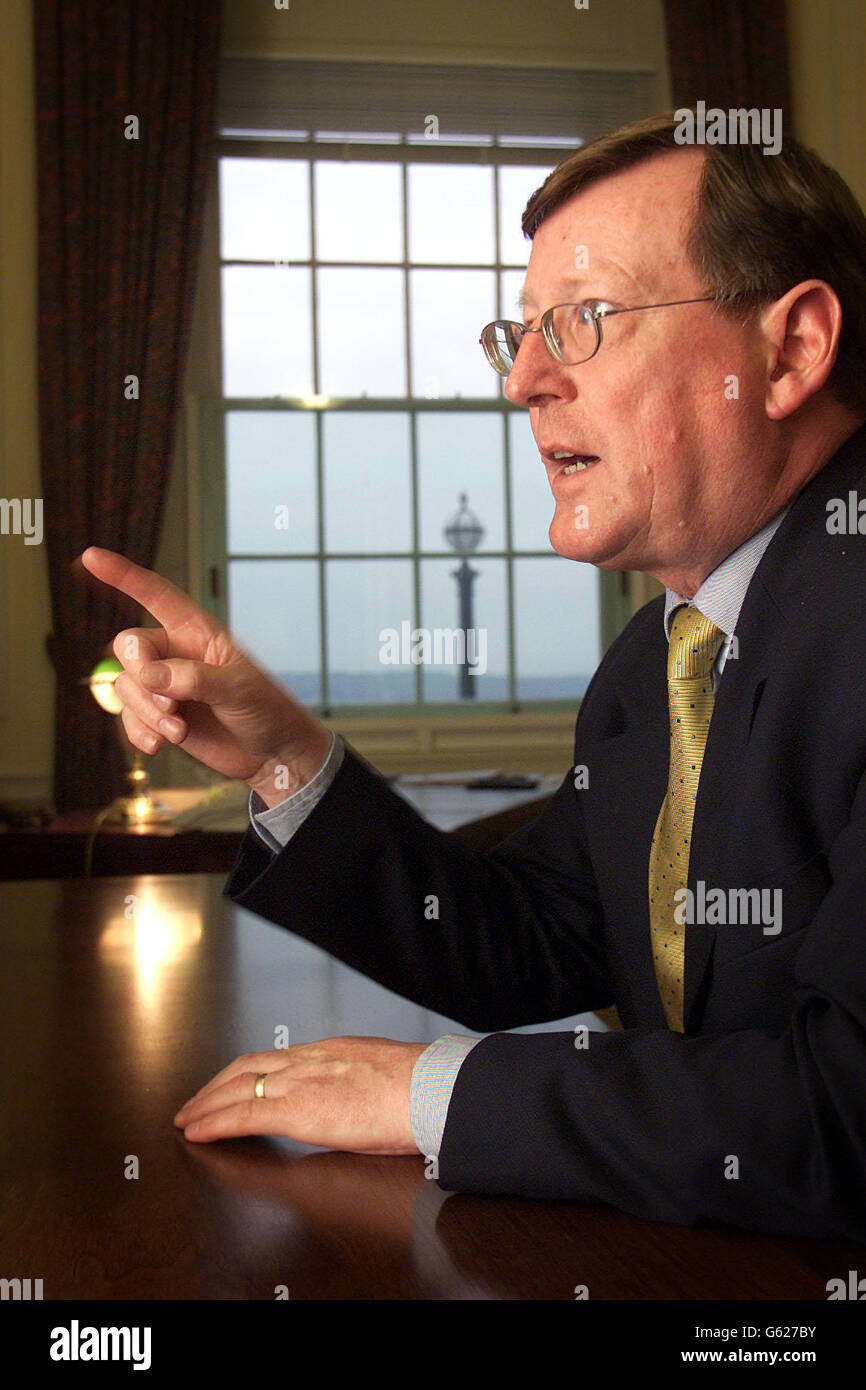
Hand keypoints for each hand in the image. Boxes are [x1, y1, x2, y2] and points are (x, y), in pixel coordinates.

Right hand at [78, 547, 330, 802]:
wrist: (272, 753)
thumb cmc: (267, 709)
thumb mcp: (239, 689)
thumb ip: (194, 679)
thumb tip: (149, 675)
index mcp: (198, 632)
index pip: (156, 595)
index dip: (123, 575)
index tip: (90, 557)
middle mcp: (176, 653)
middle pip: (130, 646)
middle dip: (141, 676)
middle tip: (170, 705)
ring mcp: (165, 685)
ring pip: (125, 685)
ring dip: (146, 712)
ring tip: (178, 730)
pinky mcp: (160, 716)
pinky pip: (128, 717)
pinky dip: (139, 732)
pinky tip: (161, 745)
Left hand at [173, 1037, 426, 1154]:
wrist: (431, 1089)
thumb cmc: (421, 1090)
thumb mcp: (383, 1076)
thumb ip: (360, 1084)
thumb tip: (362, 1100)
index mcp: (332, 1052)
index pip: (276, 1057)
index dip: (246, 1071)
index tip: (232, 1083)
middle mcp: (309, 1061)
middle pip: (247, 1066)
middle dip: (216, 1085)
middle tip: (196, 1102)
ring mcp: (301, 1082)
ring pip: (237, 1086)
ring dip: (206, 1102)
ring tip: (188, 1118)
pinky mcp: (297, 1109)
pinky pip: (244, 1114)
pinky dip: (215, 1122)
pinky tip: (197, 1131)